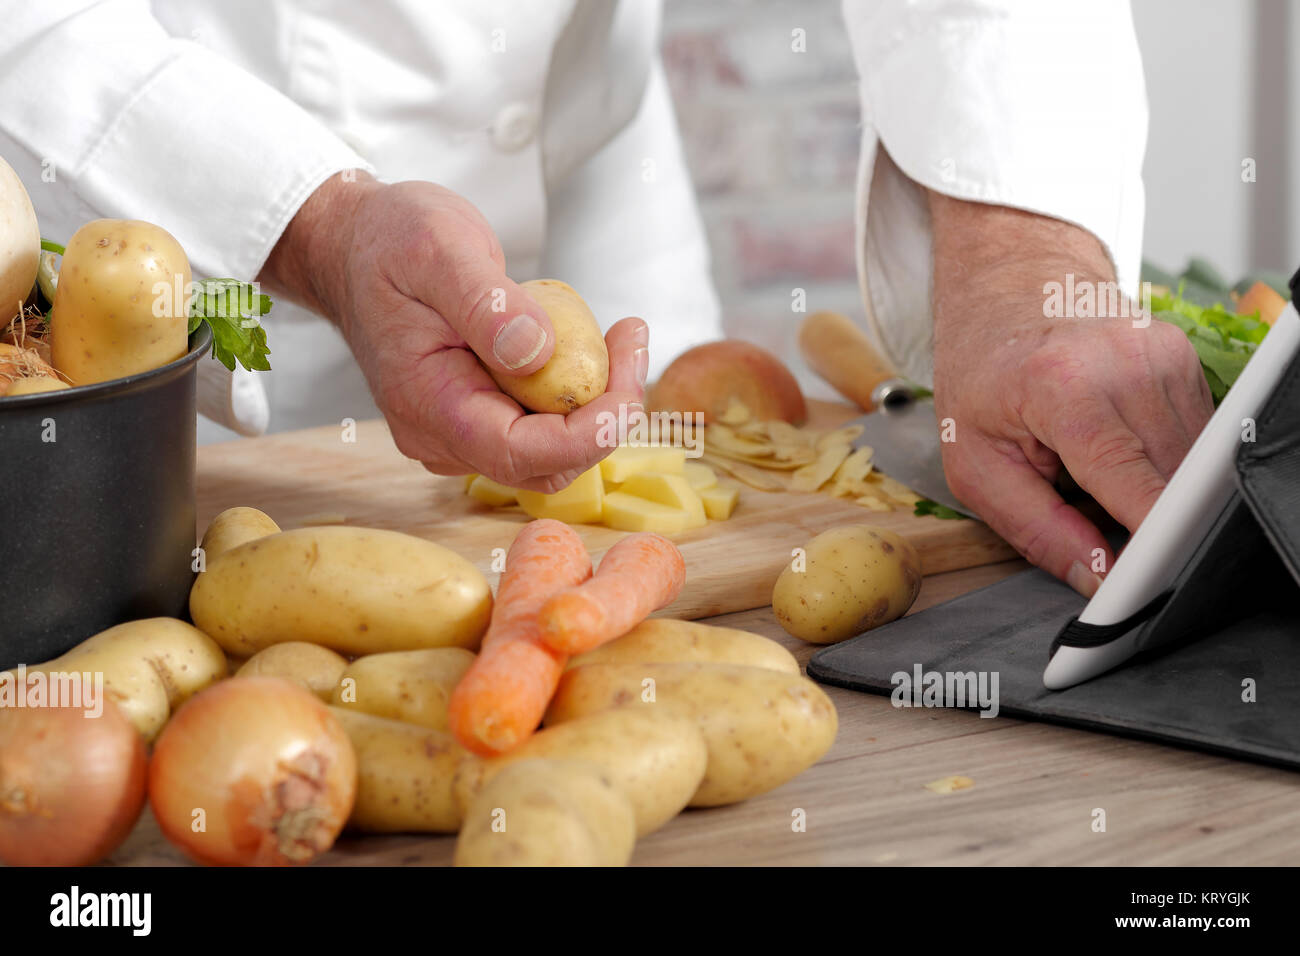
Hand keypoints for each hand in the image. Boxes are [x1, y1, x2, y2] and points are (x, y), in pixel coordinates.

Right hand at [259, 171, 646, 491]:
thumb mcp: (438, 249)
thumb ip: (485, 303)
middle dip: (606, 417)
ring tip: (619, 338)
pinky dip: (576, 394)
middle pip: (546, 463)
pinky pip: (540, 425)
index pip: (521, 453)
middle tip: (633, 341)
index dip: (588, 431)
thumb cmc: (388, 242)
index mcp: (427, 404)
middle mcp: (441, 435)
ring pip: (550, 451)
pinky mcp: (477, 415)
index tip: (629, 377)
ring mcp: (458, 431)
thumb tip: (538, 349)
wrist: (354, 245)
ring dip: (598, 406)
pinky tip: (588, 344)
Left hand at [929, 194, 1212, 595]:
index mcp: (1069, 390)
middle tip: (1100, 534)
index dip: (1149, 548)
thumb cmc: (980, 373)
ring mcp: (1167, 356)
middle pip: (1176, 485)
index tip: (1142, 585)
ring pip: (1193, 465)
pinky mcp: (1186, 358)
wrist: (1004, 291)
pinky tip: (1116, 450)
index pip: (1141, 490)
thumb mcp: (976, 465)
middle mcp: (1131, 366)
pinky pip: (1193, 438)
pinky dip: (1160, 461)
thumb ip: (1040, 530)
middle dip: (1147, 526)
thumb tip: (1100, 579)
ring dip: (1153, 491)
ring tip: (1094, 477)